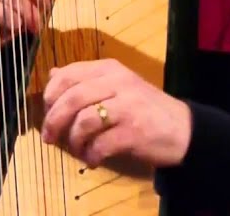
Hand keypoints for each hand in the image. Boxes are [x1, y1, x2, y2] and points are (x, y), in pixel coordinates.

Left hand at [41, 58, 191, 169]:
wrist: (182, 128)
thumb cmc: (145, 107)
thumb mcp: (116, 85)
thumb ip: (85, 79)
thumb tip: (53, 74)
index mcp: (110, 69)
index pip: (68, 74)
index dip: (50, 94)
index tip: (46, 111)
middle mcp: (118, 83)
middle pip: (72, 98)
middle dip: (54, 121)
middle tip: (49, 138)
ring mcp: (127, 106)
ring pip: (83, 121)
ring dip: (73, 142)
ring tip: (78, 150)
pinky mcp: (134, 131)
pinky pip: (100, 144)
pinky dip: (90, 156)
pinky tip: (92, 160)